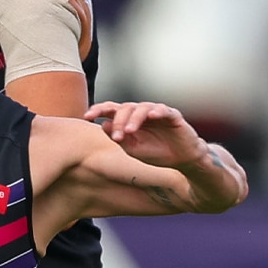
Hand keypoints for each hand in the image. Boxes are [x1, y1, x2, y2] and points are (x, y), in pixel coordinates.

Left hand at [87, 101, 210, 169]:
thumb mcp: (133, 150)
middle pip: (124, 108)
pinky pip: (163, 110)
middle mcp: (140, 113)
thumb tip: (103, 125)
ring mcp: (156, 112)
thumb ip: (119, 140)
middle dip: (118, 121)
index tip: (87, 116)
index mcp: (128, 120)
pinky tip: (151, 116)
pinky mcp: (172, 115)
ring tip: (129, 131)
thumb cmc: (155, 154)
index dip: (99, 110)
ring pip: (141, 108)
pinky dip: (156, 112)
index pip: (111, 110)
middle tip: (116, 137)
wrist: (180, 160)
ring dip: (133, 119)